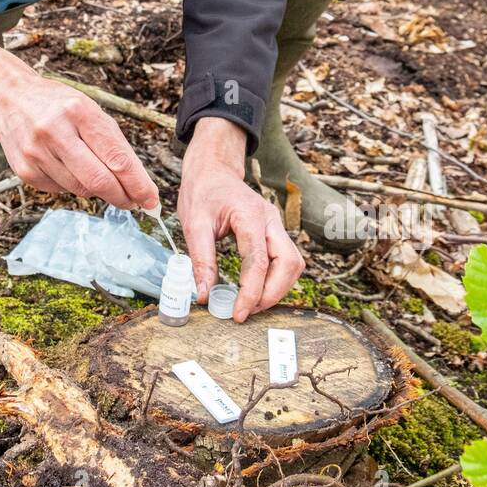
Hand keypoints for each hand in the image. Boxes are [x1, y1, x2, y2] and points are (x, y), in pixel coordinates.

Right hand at [0, 36, 158, 208]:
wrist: (9, 99)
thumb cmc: (57, 105)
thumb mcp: (88, 110)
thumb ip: (112, 143)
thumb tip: (135, 182)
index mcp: (79, 111)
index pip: (116, 157)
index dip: (137, 183)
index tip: (150, 198)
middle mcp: (55, 131)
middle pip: (99, 180)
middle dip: (121, 196)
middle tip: (133, 202)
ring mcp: (37, 153)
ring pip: (80, 189)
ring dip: (96, 189)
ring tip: (95, 173)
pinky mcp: (25, 170)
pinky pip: (61, 190)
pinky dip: (72, 185)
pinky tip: (66, 167)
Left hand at [177, 117, 304, 318]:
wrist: (213, 172)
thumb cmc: (203, 193)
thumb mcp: (193, 224)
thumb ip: (201, 260)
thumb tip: (204, 295)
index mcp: (250, 214)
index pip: (260, 260)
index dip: (251, 292)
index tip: (238, 314)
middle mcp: (270, 220)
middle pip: (289, 263)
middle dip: (272, 293)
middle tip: (247, 312)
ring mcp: (276, 225)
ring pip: (293, 264)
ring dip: (277, 289)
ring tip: (251, 305)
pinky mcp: (275, 232)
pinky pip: (286, 261)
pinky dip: (276, 280)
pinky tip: (257, 291)